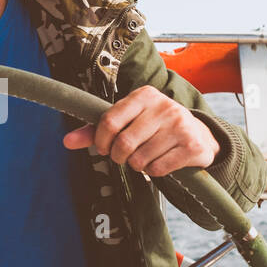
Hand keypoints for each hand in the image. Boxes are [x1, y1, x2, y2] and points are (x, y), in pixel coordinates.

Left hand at [62, 85, 219, 175]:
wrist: (199, 135)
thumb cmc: (155, 127)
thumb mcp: (128, 121)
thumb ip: (97, 130)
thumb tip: (67, 141)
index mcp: (144, 95)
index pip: (109, 120)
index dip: (101, 141)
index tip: (103, 148)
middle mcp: (163, 106)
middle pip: (123, 143)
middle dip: (119, 157)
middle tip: (124, 157)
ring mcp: (180, 125)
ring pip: (140, 159)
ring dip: (138, 165)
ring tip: (145, 157)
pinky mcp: (191, 146)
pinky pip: (158, 168)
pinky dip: (154, 171)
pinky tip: (160, 162)